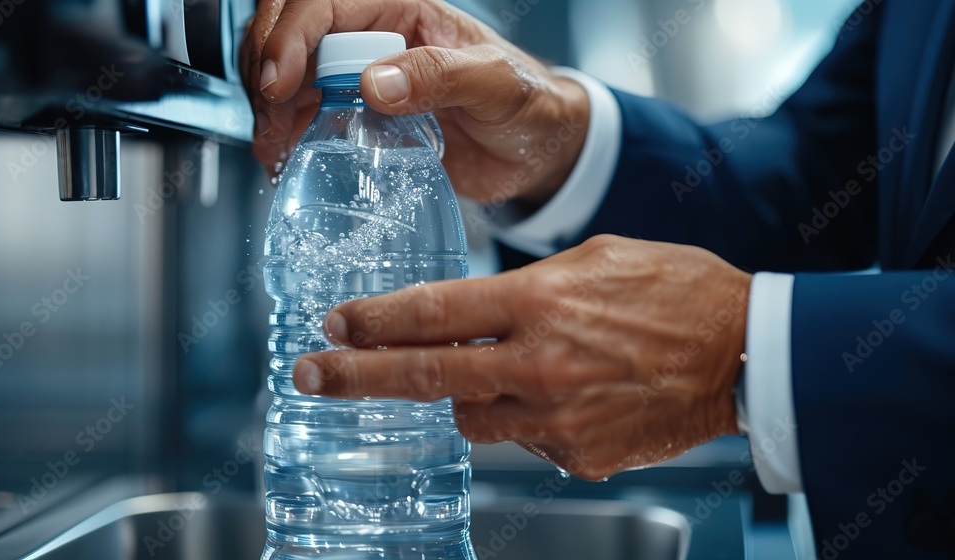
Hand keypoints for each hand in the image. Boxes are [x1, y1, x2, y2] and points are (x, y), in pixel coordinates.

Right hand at [240, 0, 589, 204]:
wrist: (536, 152)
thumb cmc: (527, 105)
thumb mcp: (496, 86)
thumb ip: (441, 77)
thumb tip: (374, 84)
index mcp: (402, 8)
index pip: (324, 3)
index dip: (291, 38)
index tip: (280, 85)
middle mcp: (372, 35)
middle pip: (289, 29)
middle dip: (266, 68)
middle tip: (271, 118)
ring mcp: (359, 75)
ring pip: (286, 70)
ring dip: (268, 105)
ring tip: (273, 146)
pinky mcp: (356, 116)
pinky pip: (303, 112)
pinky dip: (283, 132)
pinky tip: (284, 156)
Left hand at [292, 235, 752, 480]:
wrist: (746, 352)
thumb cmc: (675, 292)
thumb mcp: (595, 260)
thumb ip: (524, 291)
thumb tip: (472, 321)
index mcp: (542, 302)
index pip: (434, 313)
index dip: (374, 322)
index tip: (334, 325)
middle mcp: (541, 364)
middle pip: (427, 377)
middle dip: (357, 376)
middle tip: (309, 374)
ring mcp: (560, 419)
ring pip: (473, 418)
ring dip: (462, 397)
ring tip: (496, 372)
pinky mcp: (580, 456)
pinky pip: (525, 441)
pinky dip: (525, 418)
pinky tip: (564, 394)